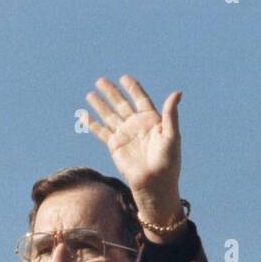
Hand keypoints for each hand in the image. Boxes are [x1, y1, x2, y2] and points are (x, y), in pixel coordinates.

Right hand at [84, 75, 182, 225]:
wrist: (155, 183)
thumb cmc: (168, 162)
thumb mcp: (172, 135)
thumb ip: (171, 114)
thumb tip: (177, 92)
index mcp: (152, 121)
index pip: (140, 99)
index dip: (133, 88)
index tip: (124, 78)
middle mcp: (136, 126)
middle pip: (121, 104)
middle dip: (112, 92)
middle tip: (101, 80)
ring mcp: (124, 135)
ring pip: (109, 116)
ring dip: (100, 105)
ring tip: (90, 93)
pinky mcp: (114, 146)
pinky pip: (101, 132)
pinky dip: (92, 124)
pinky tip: (83, 115)